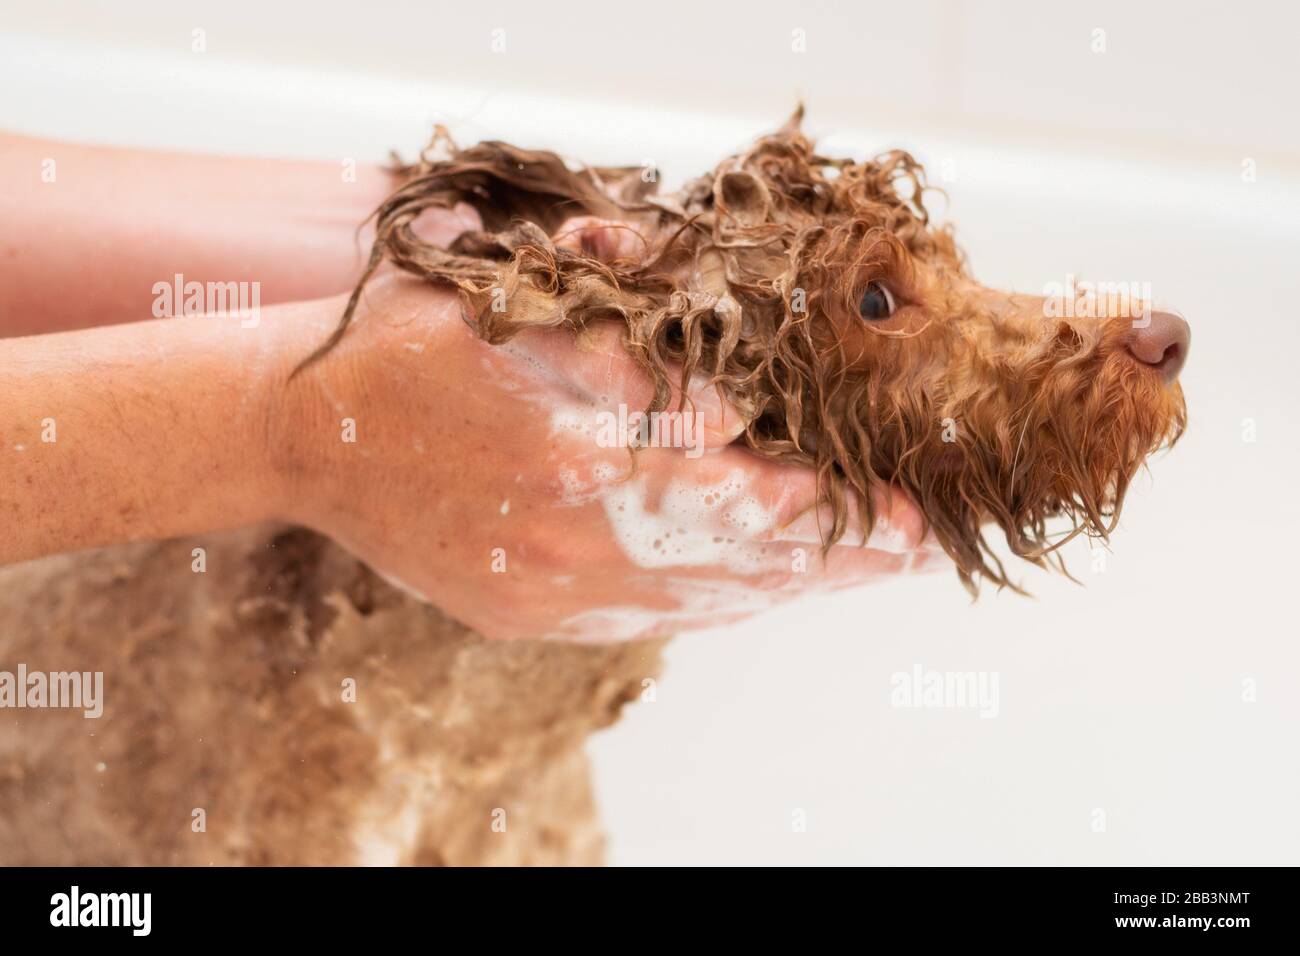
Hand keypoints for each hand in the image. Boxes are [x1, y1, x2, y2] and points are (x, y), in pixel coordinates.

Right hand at [276, 268, 942, 641]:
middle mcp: (572, 535)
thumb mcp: (516, 303)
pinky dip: (719, 607)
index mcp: (578, 448)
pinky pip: (647, 622)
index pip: (747, 492)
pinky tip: (764, 593)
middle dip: (843, 556)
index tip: (909, 512)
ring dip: (792, 586)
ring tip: (865, 572)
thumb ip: (624, 327)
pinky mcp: (525, 615)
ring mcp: (547, 589)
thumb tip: (721, 377)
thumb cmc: (410, 347)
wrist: (301, 433)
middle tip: (920, 551)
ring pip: (702, 600)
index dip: (836, 507)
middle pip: (744, 559)